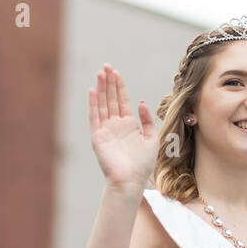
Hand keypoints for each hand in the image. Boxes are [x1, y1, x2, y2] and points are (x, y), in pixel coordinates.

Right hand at [89, 63, 157, 190]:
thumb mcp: (152, 139)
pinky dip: (94, 104)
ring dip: (102, 89)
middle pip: (111, 99)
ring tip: (100, 73)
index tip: (116, 72)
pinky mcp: (98, 137)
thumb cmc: (143, 164)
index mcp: (129, 125)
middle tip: (106, 66)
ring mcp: (106, 130)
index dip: (119, 86)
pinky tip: (93, 91)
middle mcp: (116, 125)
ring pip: (103, 105)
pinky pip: (95, 117)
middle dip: (109, 83)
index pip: (123, 100)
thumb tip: (140, 102)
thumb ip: (148, 120)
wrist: (131, 181)